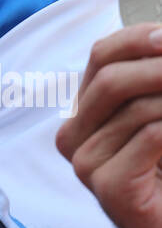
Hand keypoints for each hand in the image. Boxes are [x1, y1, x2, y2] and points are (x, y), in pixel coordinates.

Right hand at [56, 23, 161, 227]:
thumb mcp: (156, 116)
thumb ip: (152, 81)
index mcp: (84, 112)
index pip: (100, 56)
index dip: (137, 39)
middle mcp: (74, 137)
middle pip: (111, 78)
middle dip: (159, 68)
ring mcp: (86, 165)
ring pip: (138, 109)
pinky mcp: (109, 188)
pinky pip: (150, 137)